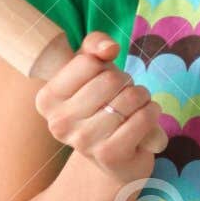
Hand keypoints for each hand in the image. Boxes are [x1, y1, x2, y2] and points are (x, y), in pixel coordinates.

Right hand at [33, 31, 166, 183]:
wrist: (114, 155)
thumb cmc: (101, 104)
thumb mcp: (92, 69)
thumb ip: (94, 45)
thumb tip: (108, 48)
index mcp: (47, 99)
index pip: (87, 62)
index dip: (104, 66)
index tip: (103, 81)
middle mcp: (59, 122)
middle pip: (110, 80)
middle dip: (127, 82)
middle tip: (123, 95)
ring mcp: (83, 141)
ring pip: (129, 98)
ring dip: (143, 97)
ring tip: (135, 107)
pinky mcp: (109, 155)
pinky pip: (143, 118)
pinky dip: (152, 112)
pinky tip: (147, 117)